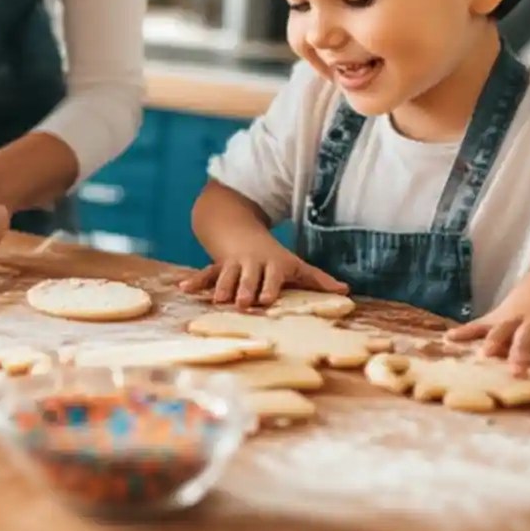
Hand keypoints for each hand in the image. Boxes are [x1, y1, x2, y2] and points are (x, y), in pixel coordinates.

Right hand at [178, 238, 347, 308]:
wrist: (238, 227)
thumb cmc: (272, 255)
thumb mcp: (294, 264)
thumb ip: (317, 280)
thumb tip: (346, 292)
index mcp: (272, 265)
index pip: (272, 277)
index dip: (269, 287)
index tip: (267, 299)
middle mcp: (251, 264)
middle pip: (248, 278)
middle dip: (244, 289)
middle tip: (242, 303)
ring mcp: (232, 264)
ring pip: (225, 277)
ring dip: (221, 288)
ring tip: (216, 300)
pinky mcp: (216, 266)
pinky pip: (204, 274)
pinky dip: (194, 281)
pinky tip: (183, 289)